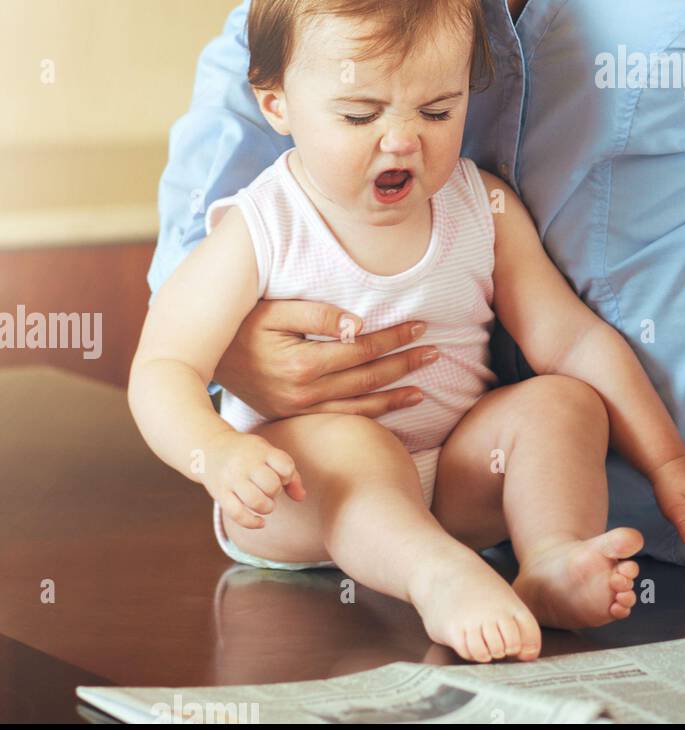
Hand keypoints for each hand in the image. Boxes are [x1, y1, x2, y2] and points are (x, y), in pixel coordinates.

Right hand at [205, 432, 305, 530]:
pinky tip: (261, 522)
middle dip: (276, 492)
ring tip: (266, 504)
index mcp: (261, 450)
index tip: (281, 475)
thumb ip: (290, 474)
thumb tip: (301, 498)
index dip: (288, 475)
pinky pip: (237, 514)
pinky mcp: (220, 494)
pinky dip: (252, 522)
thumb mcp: (269, 454)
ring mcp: (232, 479)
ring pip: (255, 501)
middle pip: (271, 485)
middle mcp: (246, 464)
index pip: (285, 466)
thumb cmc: (249, 454)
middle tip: (270, 489)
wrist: (210, 449)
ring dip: (267, 508)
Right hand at [214, 300, 438, 419]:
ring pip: (360, 406)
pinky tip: (392, 407)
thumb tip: (358, 324)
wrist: (204, 360)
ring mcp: (300, 410)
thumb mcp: (275, 310)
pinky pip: (342, 418)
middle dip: (405, 365)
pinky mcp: (295, 417)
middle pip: (368, 379)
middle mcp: (304, 393)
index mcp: (302, 363)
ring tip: (424, 388)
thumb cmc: (244, 325)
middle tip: (434, 352)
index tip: (420, 327)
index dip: (394, 338)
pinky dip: (372, 415)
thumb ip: (318, 315)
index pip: (362, 350)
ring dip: (395, 395)